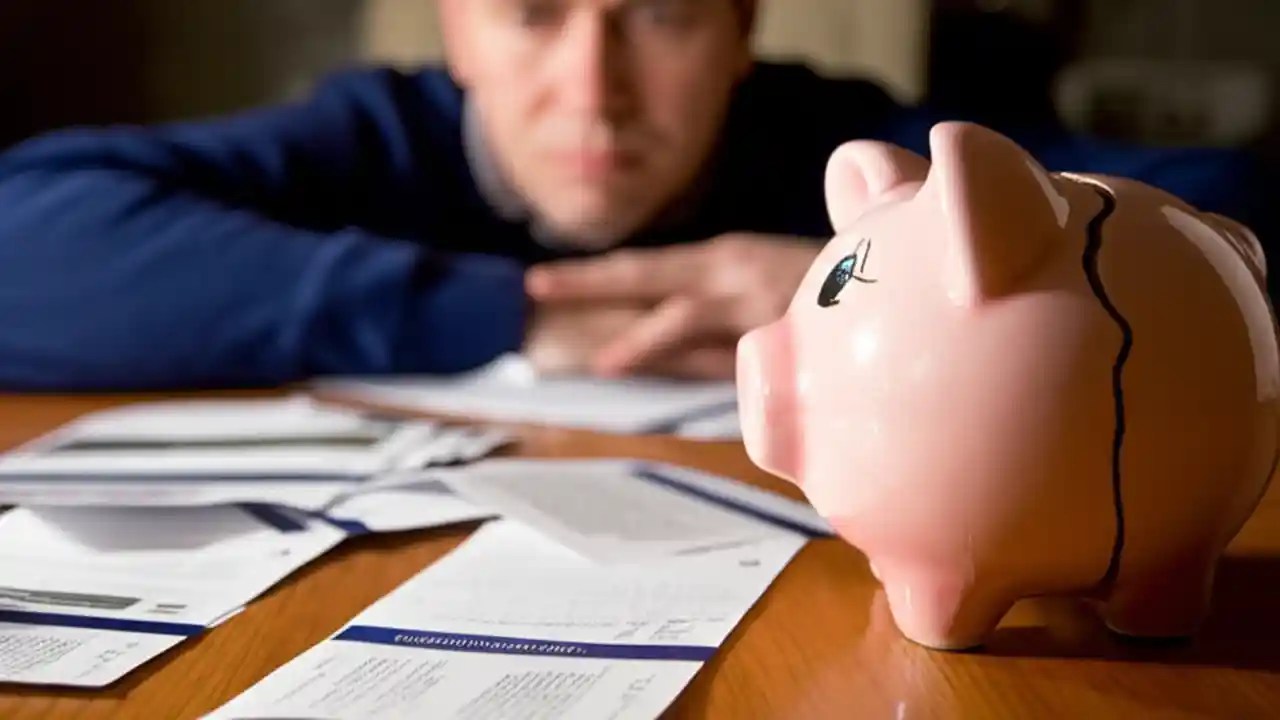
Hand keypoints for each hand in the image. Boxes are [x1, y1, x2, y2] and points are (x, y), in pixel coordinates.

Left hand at [525, 234, 821, 378]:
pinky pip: (729, 361)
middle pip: (649, 278)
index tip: (541, 280)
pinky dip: (696, 370)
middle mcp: (733, 274)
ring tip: (599, 362)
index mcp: (723, 257)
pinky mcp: (787, 339)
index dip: (592, 276)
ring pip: (685, 321)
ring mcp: (759, 306)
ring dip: (640, 340)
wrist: (894, 285)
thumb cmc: (819, 288)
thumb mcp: (757, 281)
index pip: (643, 269)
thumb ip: (708, 308)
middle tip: (534, 285)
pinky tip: (676, 383)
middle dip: (590, 282)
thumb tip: (642, 340)